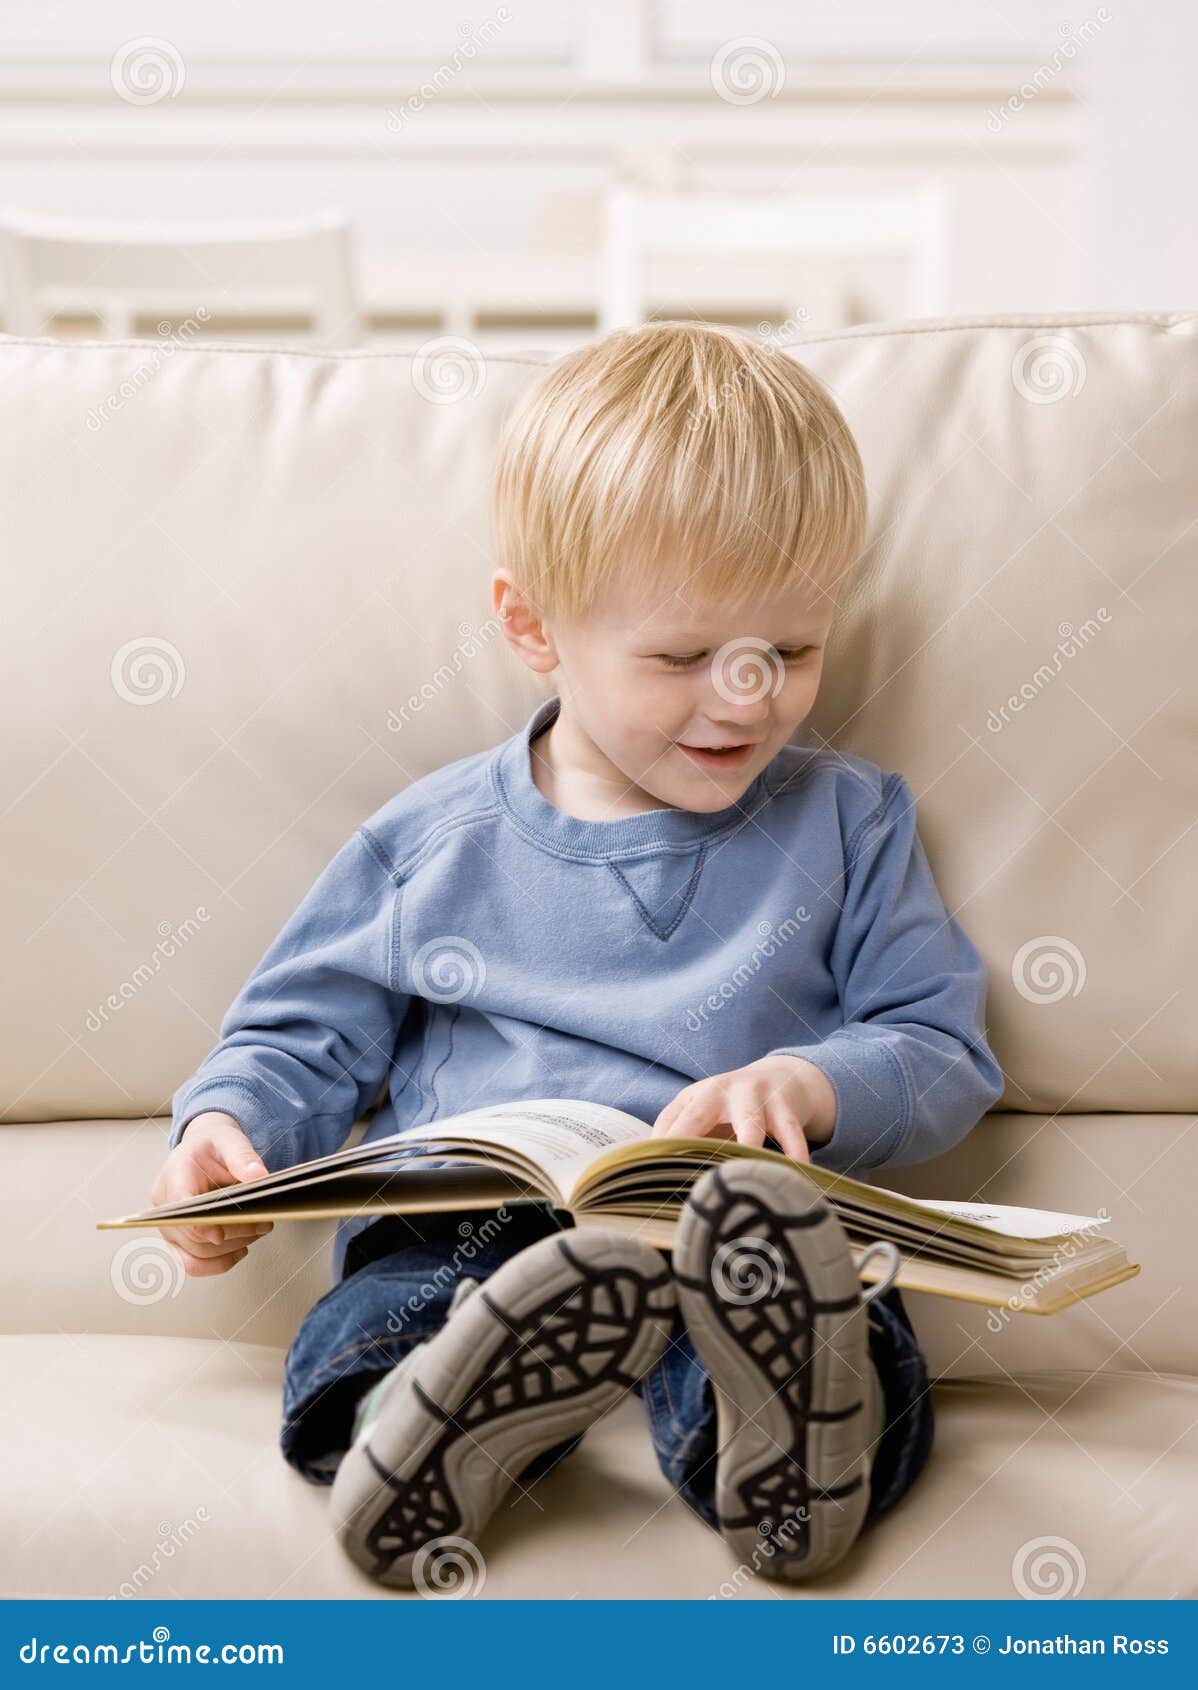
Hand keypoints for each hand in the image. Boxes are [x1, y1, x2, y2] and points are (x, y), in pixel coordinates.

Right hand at [150, 1111, 274, 1276]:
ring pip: (195, 1254)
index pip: (180, 1205)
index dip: (199, 1224)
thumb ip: (242, 1156)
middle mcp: (164, 1205)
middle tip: (264, 1223)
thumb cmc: (213, 1146)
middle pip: (194, 1234)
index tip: (220, 1235)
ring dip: (230, 1249)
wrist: (203, 1151)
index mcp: (174, 1175)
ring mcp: (168, 1226)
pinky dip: (219, 1263)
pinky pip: (193, 1264)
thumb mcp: (229, 1139)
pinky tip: (241, 1249)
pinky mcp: (178, 1241)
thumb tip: (259, 1176)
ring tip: (258, 1231)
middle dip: (233, 1233)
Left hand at [650, 1054, 836, 1163]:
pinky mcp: (784, 1105)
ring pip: (750, 1124)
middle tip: (686, 1172)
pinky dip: (794, 1153)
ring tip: (745, 1176)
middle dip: (690, 1140)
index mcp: (696, 1097)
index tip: (653, 1173)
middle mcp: (722, 1091)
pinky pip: (790, 1132)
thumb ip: (677, 1132)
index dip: (663, 1146)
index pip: (672, 1121)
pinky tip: (797, 1172)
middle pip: (699, 1116)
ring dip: (749, 1148)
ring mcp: (755, 1095)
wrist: (781, 1077)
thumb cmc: (732, 1106)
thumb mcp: (702, 1110)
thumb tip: (646, 1166)